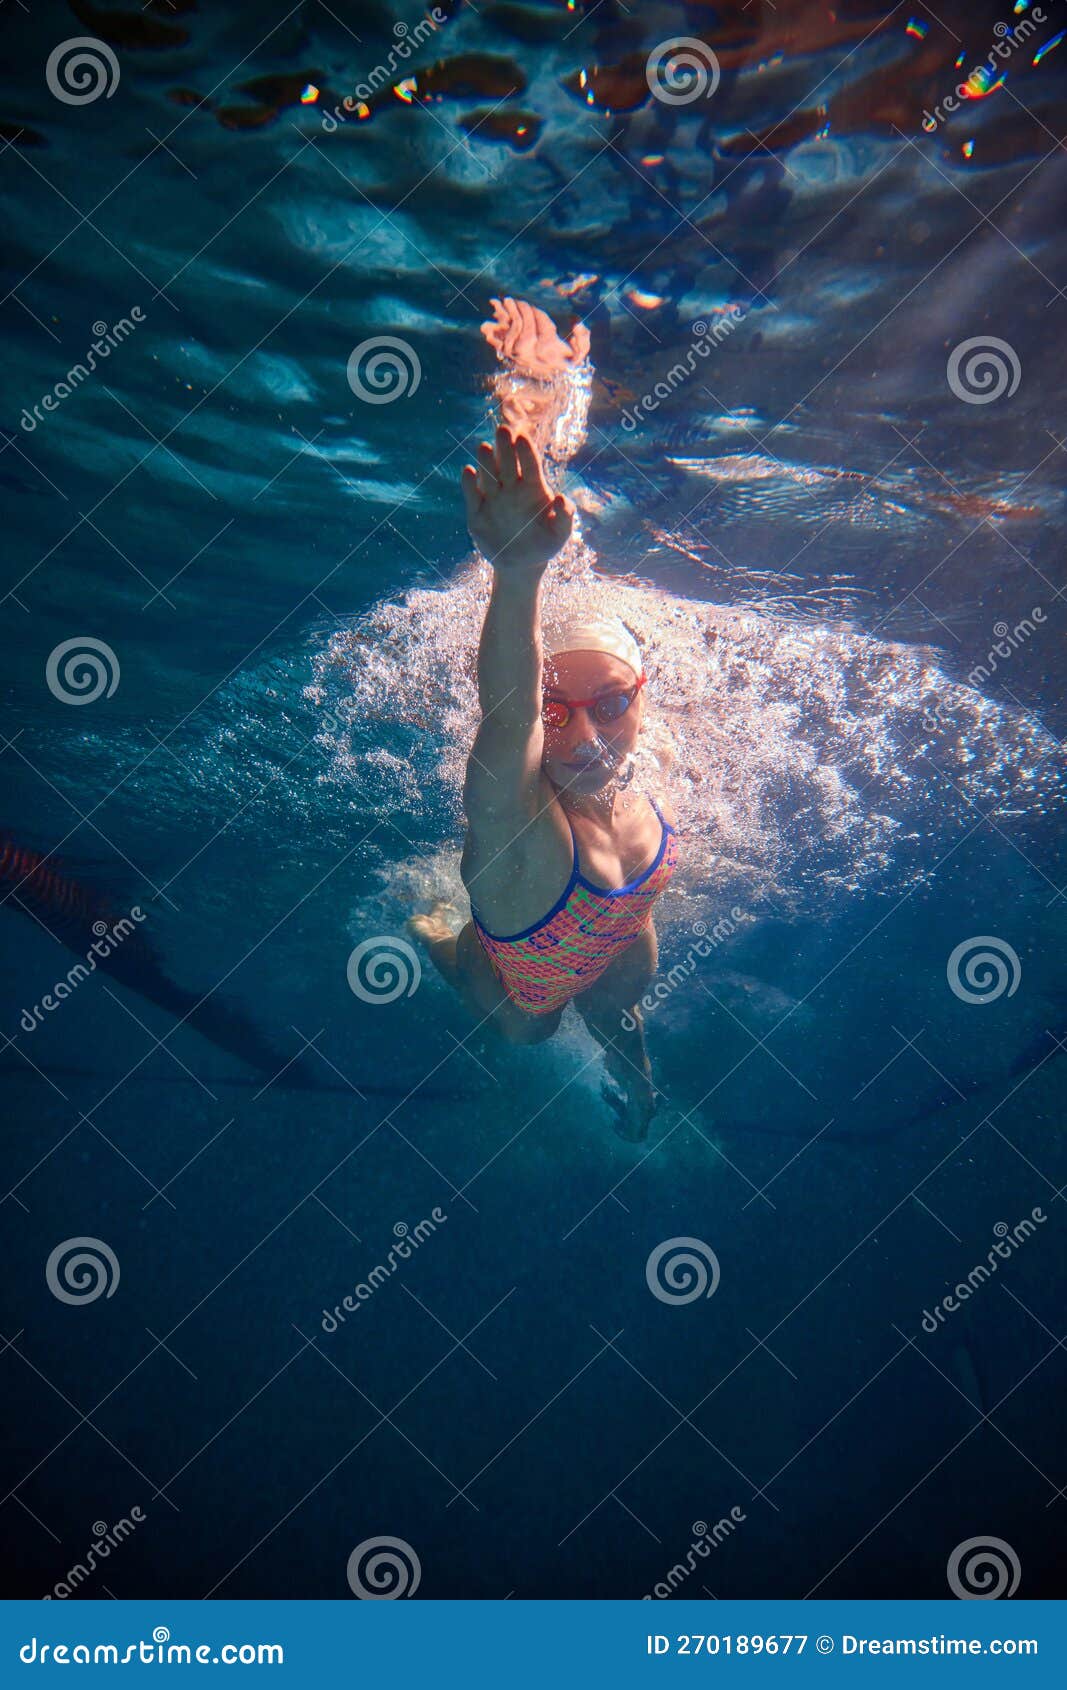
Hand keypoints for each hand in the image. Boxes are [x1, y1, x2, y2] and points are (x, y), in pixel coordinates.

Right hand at [461, 425, 573, 571]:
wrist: (521, 564)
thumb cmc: (545, 544)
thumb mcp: (560, 535)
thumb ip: (565, 516)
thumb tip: (561, 497)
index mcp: (534, 488)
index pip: (531, 465)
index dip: (526, 452)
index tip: (522, 437)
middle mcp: (512, 488)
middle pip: (508, 463)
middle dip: (505, 447)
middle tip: (503, 430)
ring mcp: (493, 498)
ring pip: (489, 475)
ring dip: (487, 461)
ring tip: (485, 447)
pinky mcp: (477, 511)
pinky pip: (472, 494)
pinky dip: (469, 483)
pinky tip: (468, 471)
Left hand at [480, 295, 589, 380]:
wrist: (553, 386)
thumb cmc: (566, 366)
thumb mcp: (580, 355)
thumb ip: (583, 339)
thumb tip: (576, 322)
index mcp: (548, 346)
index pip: (540, 321)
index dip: (537, 313)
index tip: (533, 308)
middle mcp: (532, 350)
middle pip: (525, 322)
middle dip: (522, 309)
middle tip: (517, 300)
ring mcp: (519, 354)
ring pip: (513, 327)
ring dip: (509, 313)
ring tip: (508, 302)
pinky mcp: (510, 357)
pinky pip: (500, 341)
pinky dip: (494, 332)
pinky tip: (490, 322)